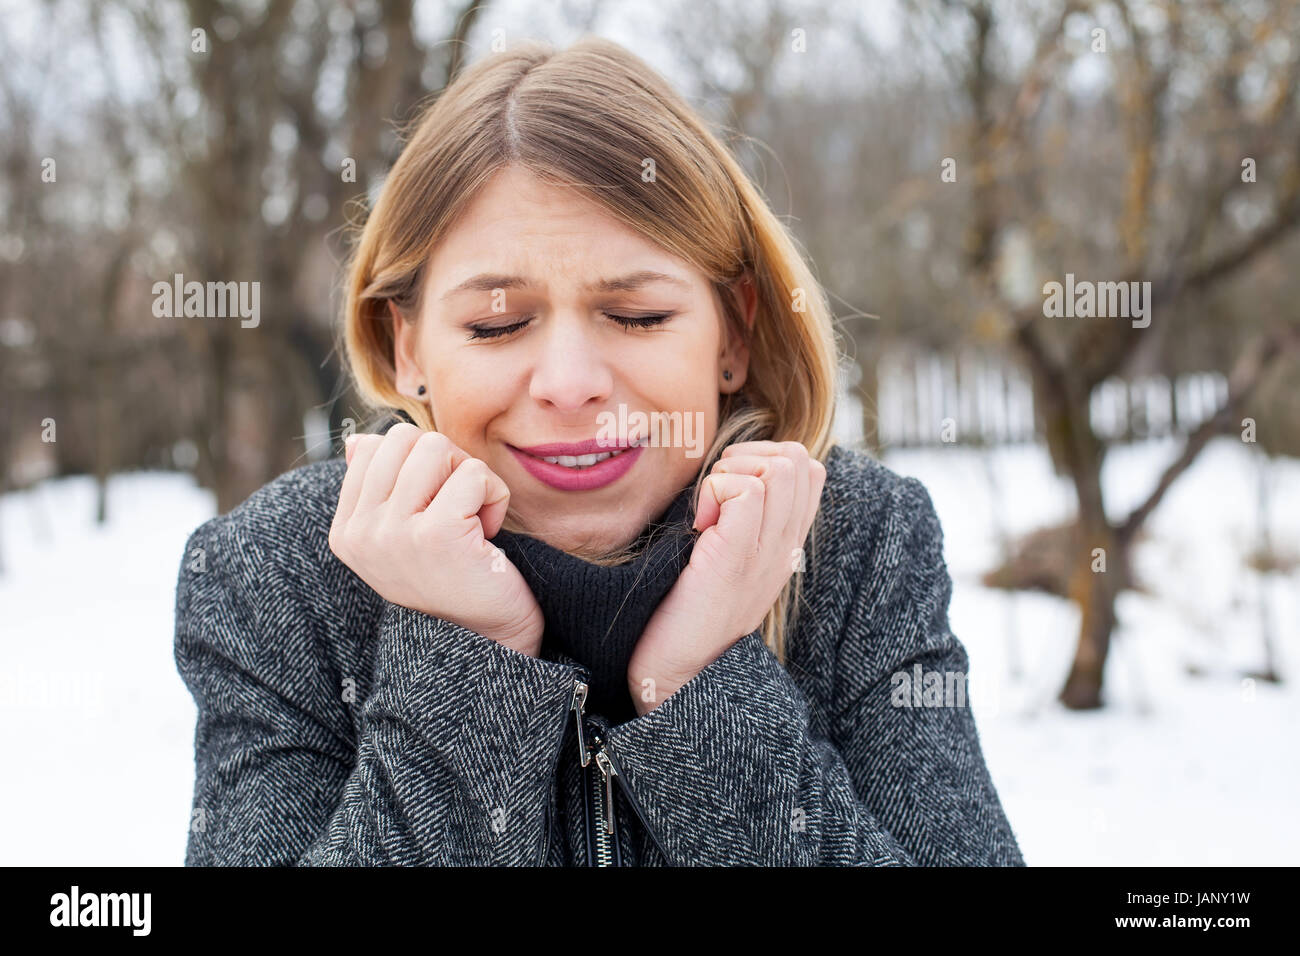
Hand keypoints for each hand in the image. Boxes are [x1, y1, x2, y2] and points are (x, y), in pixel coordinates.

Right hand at [330, 423, 543, 655]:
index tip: (433, 508)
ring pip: (438, 448)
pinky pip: (474, 474)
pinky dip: (495, 496)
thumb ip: (378, 486)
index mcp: (346, 532)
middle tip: (459, 506)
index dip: (418, 464)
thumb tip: (358, 440)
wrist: (487, 637)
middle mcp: (362, 533)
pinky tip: (488, 534)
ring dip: (471, 477)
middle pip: (405, 438)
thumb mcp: (402, 534)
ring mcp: (395, 534)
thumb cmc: (452, 577)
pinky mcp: (438, 534)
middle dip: (445, 461)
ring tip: (473, 520)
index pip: (373, 447)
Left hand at [627, 441, 826, 714]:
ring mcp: (768, 552)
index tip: (727, 495)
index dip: (764, 461)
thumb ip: (740, 521)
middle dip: (748, 458)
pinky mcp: (738, 558)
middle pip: (798, 458)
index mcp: (786, 544)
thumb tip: (726, 473)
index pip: (809, 469)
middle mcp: (786, 546)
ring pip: (780, 467)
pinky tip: (698, 526)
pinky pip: (747, 491)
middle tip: (715, 497)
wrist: (679, 672)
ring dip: (731, 472)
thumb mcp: (728, 558)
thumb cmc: (687, 610)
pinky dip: (715, 491)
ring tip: (708, 512)